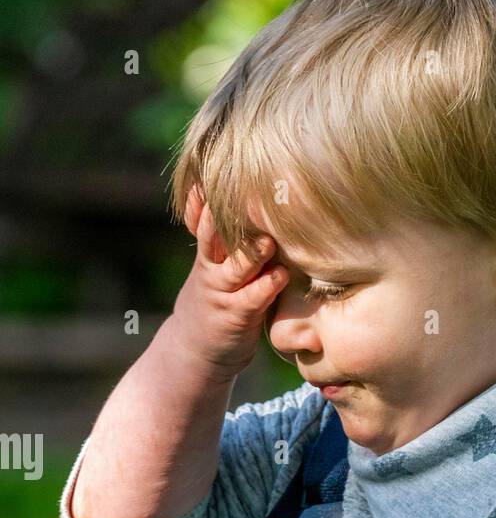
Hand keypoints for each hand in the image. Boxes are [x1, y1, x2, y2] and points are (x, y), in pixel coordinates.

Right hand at [169, 185, 287, 377]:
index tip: (216, 165)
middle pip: (215, 234)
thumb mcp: (212, 266)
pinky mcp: (235, 316)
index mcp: (209, 251)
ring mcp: (222, 291)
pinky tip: (278, 276)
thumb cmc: (215, 300)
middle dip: (227, 215)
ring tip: (268, 241)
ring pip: (235, 267)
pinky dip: (265, 287)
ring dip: (252, 253)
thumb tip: (231, 198)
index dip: (206, 196)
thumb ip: (222, 238)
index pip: (204, 216)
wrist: (195, 352)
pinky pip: (251, 299)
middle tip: (247, 194)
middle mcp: (211, 267)